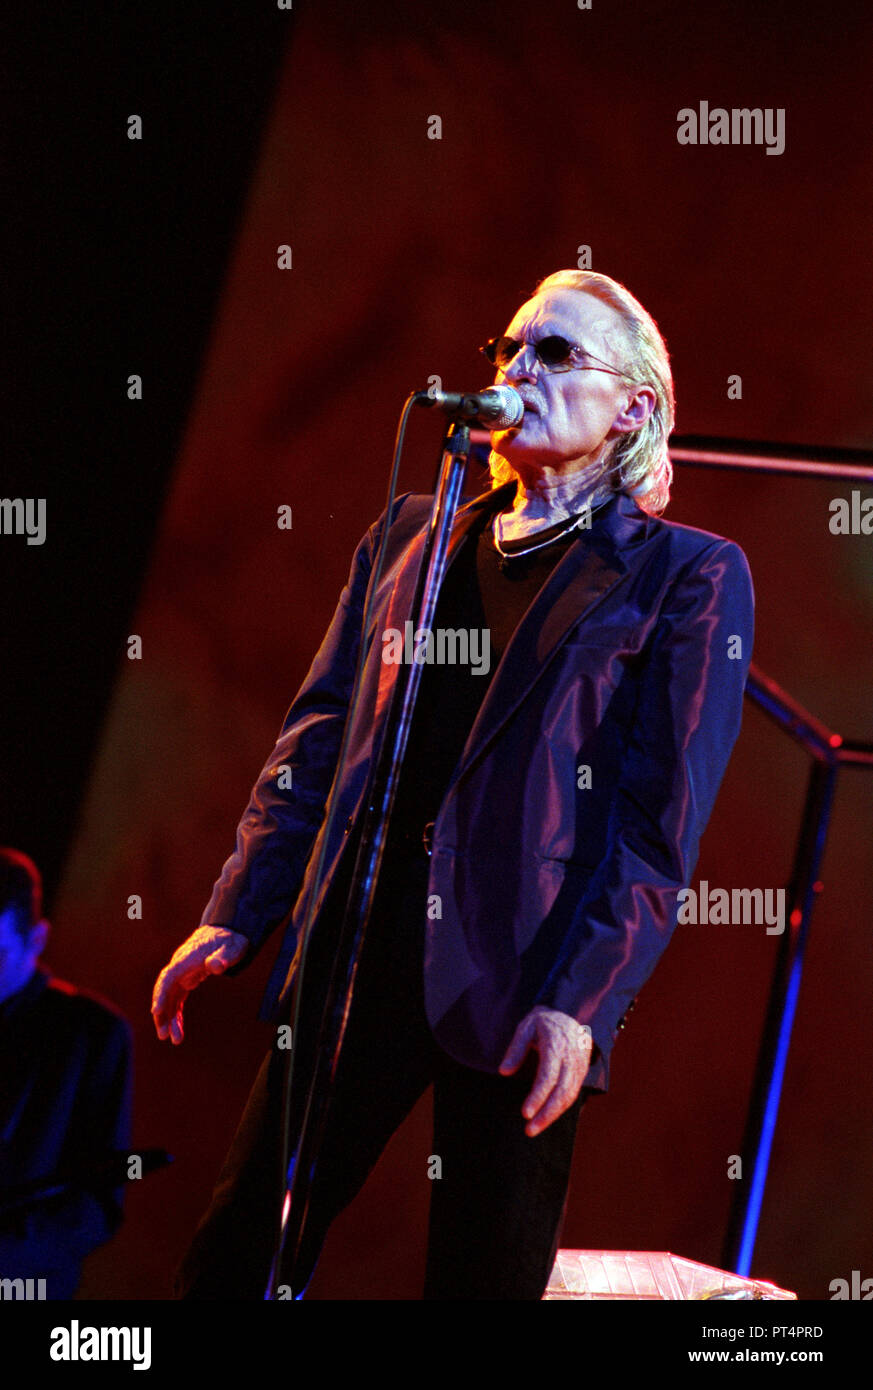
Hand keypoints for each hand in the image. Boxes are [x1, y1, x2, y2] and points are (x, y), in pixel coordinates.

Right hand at [151, 925, 248, 1043]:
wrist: (227, 931)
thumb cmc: (230, 940)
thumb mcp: (232, 947)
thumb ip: (223, 957)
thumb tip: (215, 966)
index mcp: (187, 958)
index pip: (168, 977)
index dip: (160, 994)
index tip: (156, 1011)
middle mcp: (179, 967)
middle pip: (165, 990)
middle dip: (162, 1012)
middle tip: (164, 1035)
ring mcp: (181, 974)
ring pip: (169, 998)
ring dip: (169, 1018)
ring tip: (174, 1039)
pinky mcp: (186, 980)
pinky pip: (176, 999)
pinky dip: (176, 1014)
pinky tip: (178, 1030)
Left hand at [499, 1005, 592, 1136]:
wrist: (573, 1015)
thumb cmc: (544, 1022)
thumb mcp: (526, 1027)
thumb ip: (516, 1049)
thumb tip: (503, 1072)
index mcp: (556, 1046)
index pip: (548, 1077)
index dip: (538, 1097)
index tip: (525, 1113)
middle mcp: (571, 1059)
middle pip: (562, 1093)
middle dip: (546, 1114)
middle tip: (529, 1130)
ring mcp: (579, 1068)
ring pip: (569, 1097)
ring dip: (552, 1116)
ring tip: (534, 1129)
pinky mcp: (581, 1074)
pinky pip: (572, 1095)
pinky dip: (560, 1109)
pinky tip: (546, 1118)